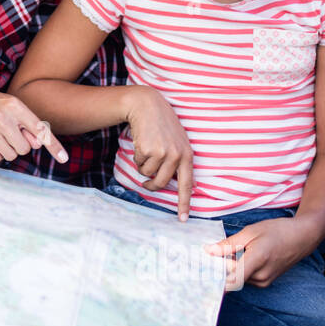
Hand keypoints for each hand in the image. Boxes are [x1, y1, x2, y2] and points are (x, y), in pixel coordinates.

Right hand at [0, 85, 68, 163]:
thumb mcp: (15, 109)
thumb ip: (30, 126)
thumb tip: (37, 144)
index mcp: (14, 105)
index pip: (39, 129)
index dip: (53, 145)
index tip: (64, 159)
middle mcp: (0, 116)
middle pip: (24, 148)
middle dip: (20, 144)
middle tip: (9, 133)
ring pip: (10, 155)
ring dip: (8, 149)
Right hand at [123, 86, 193, 219]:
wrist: (148, 106)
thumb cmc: (161, 126)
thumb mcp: (176, 142)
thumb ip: (177, 161)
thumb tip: (170, 183)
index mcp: (188, 156)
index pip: (187, 184)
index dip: (184, 203)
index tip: (182, 219)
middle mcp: (178, 156)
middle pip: (161, 183)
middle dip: (150, 185)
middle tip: (145, 182)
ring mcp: (163, 153)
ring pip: (147, 174)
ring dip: (142, 166)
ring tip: (146, 150)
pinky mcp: (149, 149)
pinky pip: (139, 164)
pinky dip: (137, 157)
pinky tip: (141, 142)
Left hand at [206, 216, 317, 289]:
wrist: (302, 237)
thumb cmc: (277, 230)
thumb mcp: (251, 232)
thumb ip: (229, 244)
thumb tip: (208, 251)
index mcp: (257, 261)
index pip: (231, 280)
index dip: (214, 280)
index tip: (200, 275)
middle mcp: (261, 276)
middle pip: (231, 278)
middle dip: (218, 268)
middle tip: (204, 257)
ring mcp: (264, 281)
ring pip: (238, 278)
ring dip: (229, 268)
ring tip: (223, 253)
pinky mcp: (265, 281)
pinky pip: (245, 277)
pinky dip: (238, 268)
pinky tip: (237, 256)